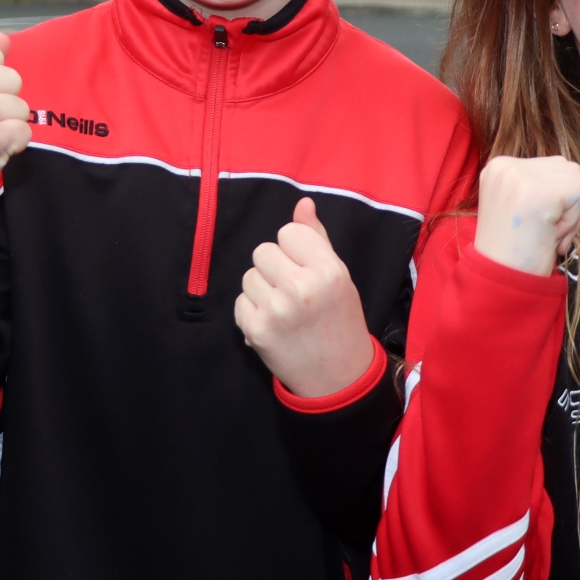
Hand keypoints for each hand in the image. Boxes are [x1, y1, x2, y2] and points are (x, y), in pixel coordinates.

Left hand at [235, 198, 377, 398]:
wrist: (337, 377)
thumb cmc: (340, 320)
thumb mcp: (338, 277)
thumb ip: (317, 238)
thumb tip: (302, 203)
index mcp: (328, 270)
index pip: (289, 232)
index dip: (294, 249)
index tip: (304, 268)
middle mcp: (301, 287)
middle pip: (263, 250)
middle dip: (275, 267)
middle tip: (293, 290)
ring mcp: (276, 310)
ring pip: (248, 275)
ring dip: (262, 288)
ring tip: (283, 307)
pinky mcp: (256, 330)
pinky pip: (240, 301)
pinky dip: (252, 310)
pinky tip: (273, 323)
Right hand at [473, 156, 579, 275]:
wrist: (501, 282)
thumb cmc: (517, 251)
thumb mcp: (537, 210)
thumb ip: (562, 188)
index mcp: (499, 168)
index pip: (552, 166)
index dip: (555, 198)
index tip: (535, 224)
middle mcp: (505, 167)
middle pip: (566, 168)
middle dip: (565, 203)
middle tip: (542, 232)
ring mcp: (518, 177)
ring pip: (576, 179)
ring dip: (570, 213)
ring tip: (545, 234)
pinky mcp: (536, 192)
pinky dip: (573, 221)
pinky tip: (550, 236)